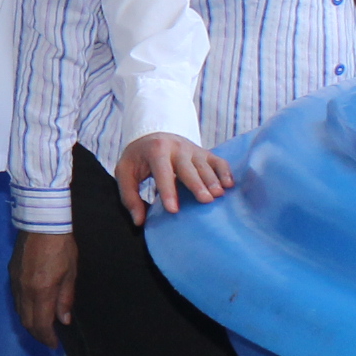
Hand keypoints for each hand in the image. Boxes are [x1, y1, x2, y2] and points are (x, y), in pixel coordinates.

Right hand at [10, 231, 77, 345]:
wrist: (41, 221)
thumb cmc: (62, 246)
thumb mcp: (70, 273)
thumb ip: (65, 298)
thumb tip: (64, 320)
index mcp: (41, 291)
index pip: (40, 324)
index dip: (47, 338)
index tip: (54, 344)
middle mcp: (24, 290)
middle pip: (26, 321)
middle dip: (37, 333)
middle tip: (48, 338)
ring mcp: (15, 282)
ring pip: (19, 311)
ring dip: (29, 321)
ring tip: (42, 324)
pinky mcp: (11, 273)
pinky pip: (16, 298)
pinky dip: (24, 308)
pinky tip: (33, 306)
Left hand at [116, 131, 232, 219]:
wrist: (153, 134)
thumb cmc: (139, 158)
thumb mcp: (125, 172)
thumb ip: (129, 197)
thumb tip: (139, 221)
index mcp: (156, 151)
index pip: (162, 172)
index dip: (167, 191)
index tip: (173, 210)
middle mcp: (177, 148)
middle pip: (188, 168)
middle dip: (197, 184)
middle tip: (206, 200)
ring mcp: (193, 149)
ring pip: (205, 165)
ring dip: (213, 180)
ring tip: (219, 195)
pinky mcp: (205, 153)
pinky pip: (218, 161)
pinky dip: (225, 172)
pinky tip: (230, 185)